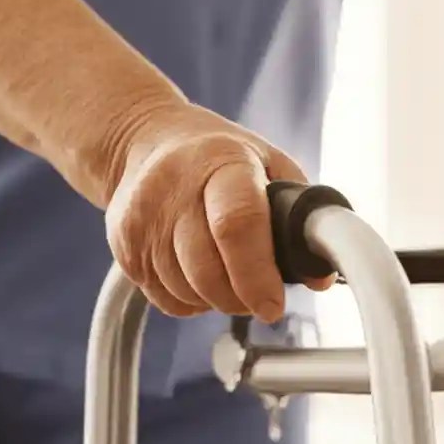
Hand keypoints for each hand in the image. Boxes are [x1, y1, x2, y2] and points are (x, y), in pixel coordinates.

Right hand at [100, 100, 332, 321]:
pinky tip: (200, 277)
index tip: (273, 306)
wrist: (142, 138)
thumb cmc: (220, 155)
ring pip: (185, 289)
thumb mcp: (270, 163)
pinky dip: (190, 300)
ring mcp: (142, 216)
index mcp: (221, 162)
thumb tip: (321, 278)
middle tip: (259, 298)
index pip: (236, 225)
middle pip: (207, 269)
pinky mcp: (123, 243)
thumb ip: (301, 215)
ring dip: (217, 300)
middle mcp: (174, 186)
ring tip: (231, 279)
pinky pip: (163, 297)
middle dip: (240, 298)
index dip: (258, 275)